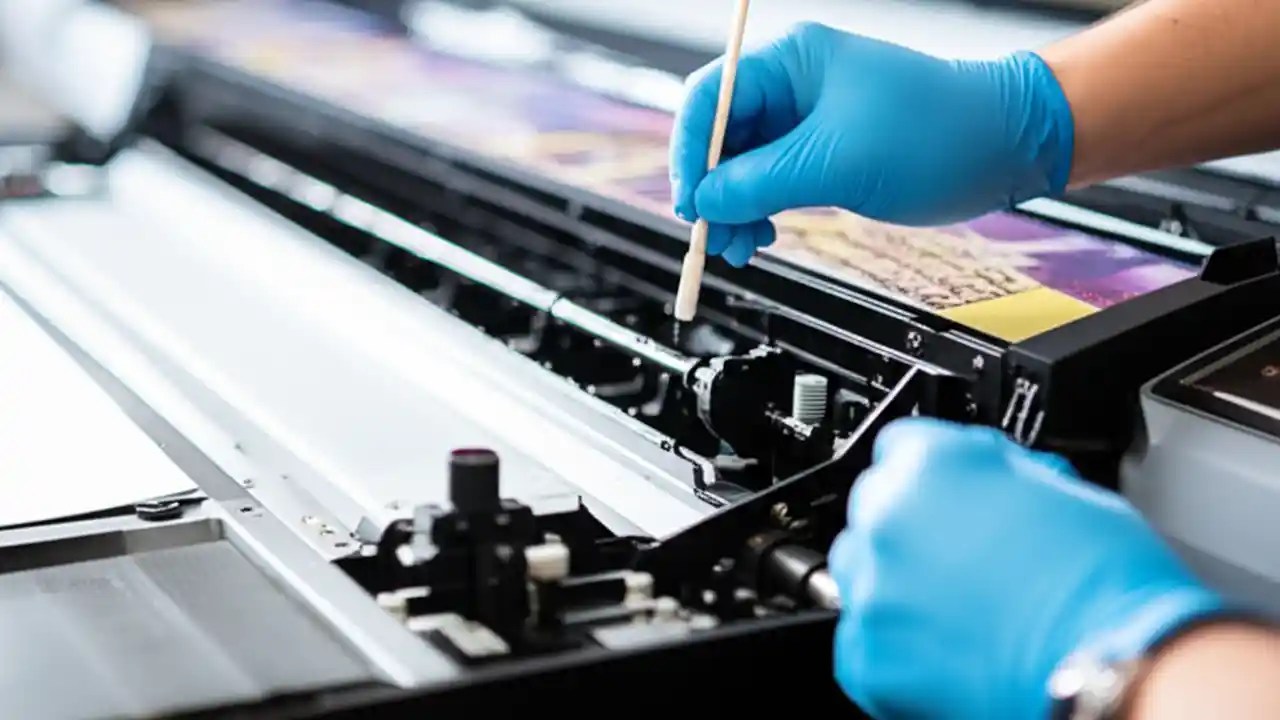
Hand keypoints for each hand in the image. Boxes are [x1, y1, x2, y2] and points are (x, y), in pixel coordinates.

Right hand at [669, 23, 1074, 267]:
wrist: (1007, 146)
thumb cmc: (939, 133)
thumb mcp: (835, 163)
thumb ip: (759, 182)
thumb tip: (704, 200)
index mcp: (791, 61)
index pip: (709, 99)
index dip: (688, 152)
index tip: (688, 201)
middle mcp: (793, 84)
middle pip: (720, 134)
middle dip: (711, 188)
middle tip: (711, 235)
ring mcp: (808, 119)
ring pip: (743, 164)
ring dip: (733, 206)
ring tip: (739, 246)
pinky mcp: (824, 151)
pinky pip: (771, 179)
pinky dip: (760, 209)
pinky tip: (762, 234)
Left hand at [829, 418, 1225, 719]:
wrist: (1124, 663)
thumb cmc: (1109, 578)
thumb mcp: (1055, 484)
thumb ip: (992, 475)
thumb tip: (980, 484)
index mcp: (930, 463)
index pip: (900, 449)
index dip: (934, 478)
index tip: (948, 500)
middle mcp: (887, 518)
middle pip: (876, 512)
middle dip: (912, 533)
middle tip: (965, 564)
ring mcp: (872, 589)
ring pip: (861, 575)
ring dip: (897, 586)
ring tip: (962, 612)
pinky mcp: (866, 656)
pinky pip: (863, 642)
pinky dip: (898, 650)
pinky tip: (952, 653)